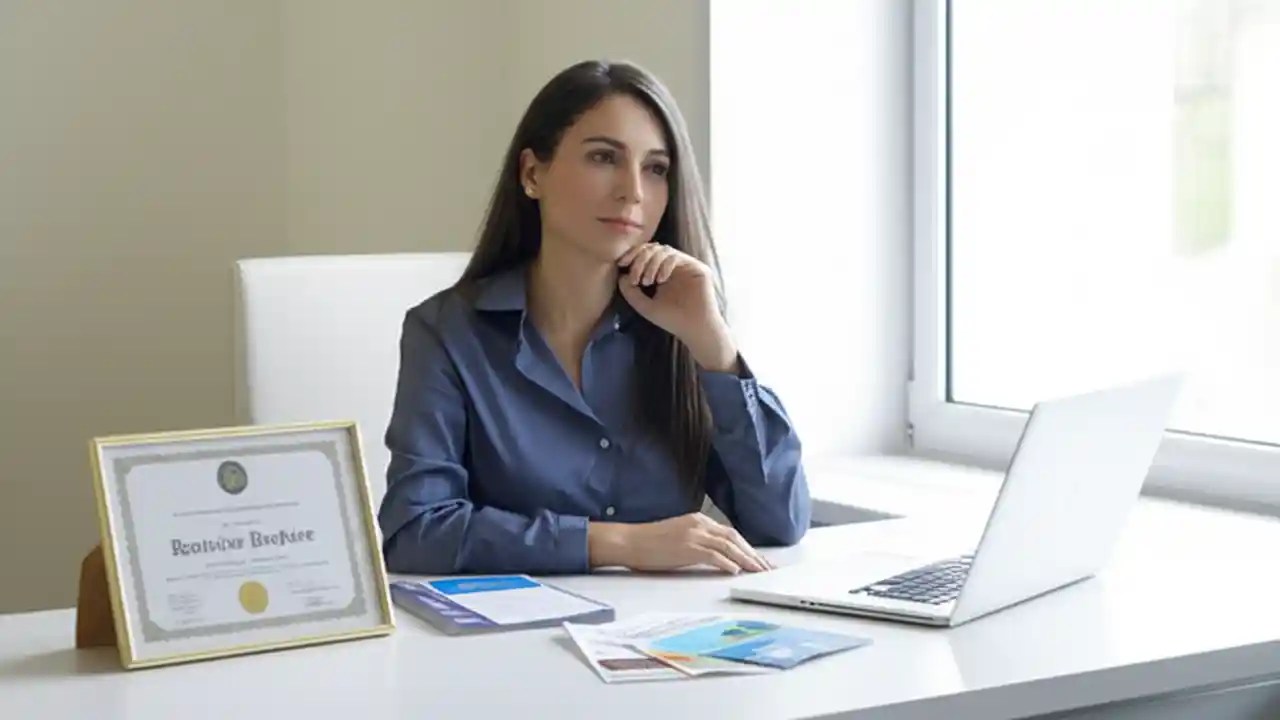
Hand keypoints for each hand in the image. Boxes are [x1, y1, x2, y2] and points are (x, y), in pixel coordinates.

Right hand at [588, 512, 772, 573]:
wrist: (628, 541)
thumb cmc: (649, 543)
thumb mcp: (678, 538)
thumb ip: (697, 542)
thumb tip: (717, 557)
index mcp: (698, 520)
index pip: (730, 534)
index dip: (747, 547)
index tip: (759, 560)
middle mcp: (699, 524)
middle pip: (735, 538)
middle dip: (753, 554)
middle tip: (767, 568)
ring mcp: (693, 535)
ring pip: (728, 546)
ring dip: (747, 560)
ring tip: (759, 572)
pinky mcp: (687, 547)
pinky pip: (713, 555)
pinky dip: (728, 563)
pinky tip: (736, 571)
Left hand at [616, 243, 738, 372]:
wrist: (694, 330)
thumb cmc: (672, 320)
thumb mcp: (645, 306)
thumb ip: (630, 292)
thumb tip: (621, 276)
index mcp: (662, 273)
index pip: (646, 254)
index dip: (633, 255)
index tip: (622, 264)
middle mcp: (675, 267)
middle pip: (653, 248)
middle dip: (640, 259)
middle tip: (635, 277)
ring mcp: (687, 266)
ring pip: (663, 250)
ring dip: (651, 263)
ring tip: (647, 281)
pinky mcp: (698, 268)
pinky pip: (676, 256)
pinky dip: (665, 265)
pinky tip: (661, 280)